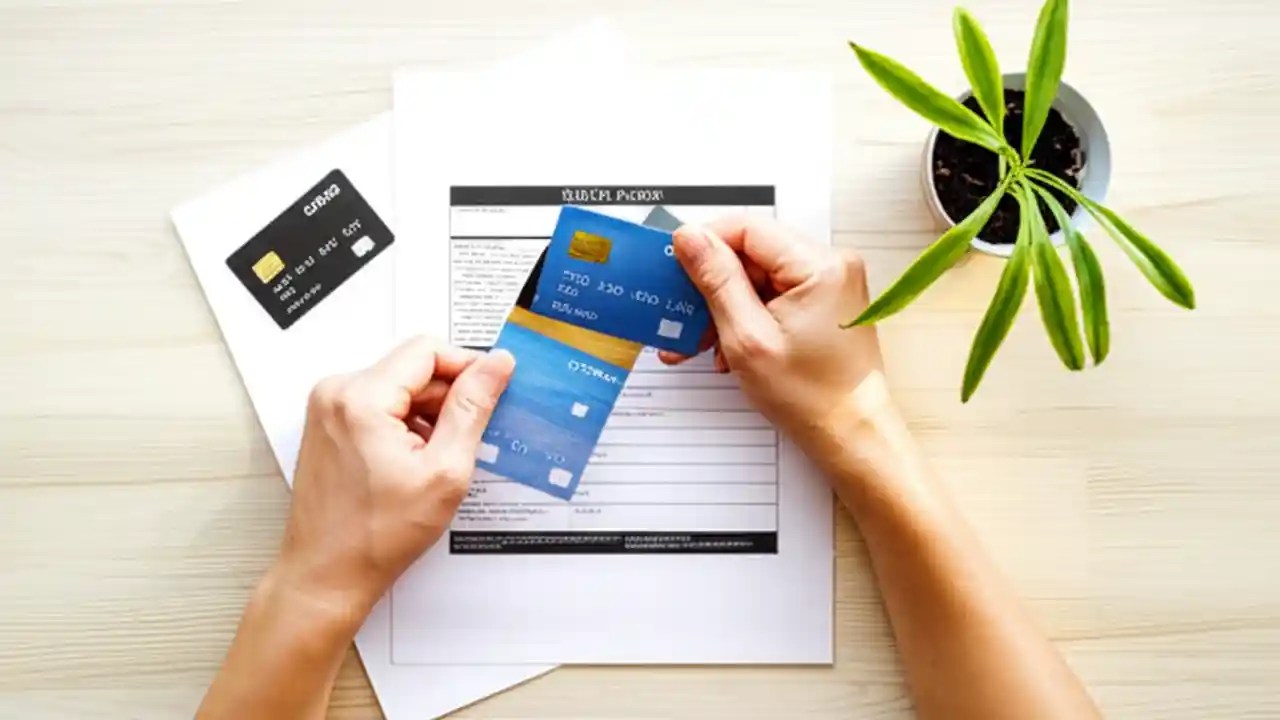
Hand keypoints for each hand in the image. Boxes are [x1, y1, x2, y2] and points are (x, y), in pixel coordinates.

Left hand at [274, 337, 514, 623]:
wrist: (326, 574)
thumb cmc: (375, 536)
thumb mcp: (445, 471)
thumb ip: (472, 408)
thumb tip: (496, 365)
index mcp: (361, 398)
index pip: (428, 350)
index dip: (467, 368)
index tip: (491, 391)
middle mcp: (336, 393)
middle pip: (412, 368)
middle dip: (446, 398)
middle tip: (465, 441)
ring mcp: (327, 408)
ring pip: (397, 387)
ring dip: (426, 414)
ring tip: (435, 461)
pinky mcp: (328, 424)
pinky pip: (378, 405)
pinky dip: (404, 425)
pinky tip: (414, 463)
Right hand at [662, 216, 889, 450]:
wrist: (849, 433)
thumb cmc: (813, 397)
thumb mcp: (747, 338)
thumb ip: (716, 281)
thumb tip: (691, 239)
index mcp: (820, 267)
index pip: (747, 228)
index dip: (705, 244)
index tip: (676, 265)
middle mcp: (831, 266)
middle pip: (751, 253)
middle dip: (712, 285)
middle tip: (682, 312)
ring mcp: (830, 283)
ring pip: (757, 276)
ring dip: (725, 305)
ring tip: (703, 340)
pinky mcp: (823, 300)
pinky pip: (773, 293)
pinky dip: (746, 315)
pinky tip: (728, 344)